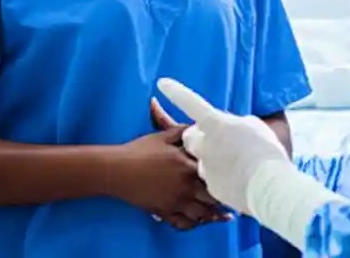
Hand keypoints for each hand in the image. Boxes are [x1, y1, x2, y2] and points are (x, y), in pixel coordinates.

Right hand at [109, 123, 231, 230]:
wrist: (117, 170)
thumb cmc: (138, 151)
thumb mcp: (162, 136)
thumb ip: (182, 131)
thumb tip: (198, 125)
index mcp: (186, 166)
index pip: (213, 173)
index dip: (225, 174)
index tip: (233, 173)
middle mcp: (184, 186)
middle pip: (212, 197)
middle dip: (223, 197)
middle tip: (232, 195)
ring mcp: (175, 202)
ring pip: (202, 214)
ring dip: (213, 215)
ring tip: (223, 214)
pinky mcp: (164, 212)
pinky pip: (184, 223)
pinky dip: (194, 224)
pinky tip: (200, 220)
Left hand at [157, 78, 289, 216]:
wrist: (269, 186)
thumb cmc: (266, 152)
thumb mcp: (254, 127)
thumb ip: (235, 125)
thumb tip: (230, 129)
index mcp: (216, 123)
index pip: (191, 103)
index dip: (176, 92)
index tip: (162, 83)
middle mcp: (205, 143)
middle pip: (189, 137)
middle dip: (198, 138)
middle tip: (216, 142)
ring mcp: (205, 166)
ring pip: (200, 160)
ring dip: (212, 160)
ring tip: (236, 165)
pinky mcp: (210, 186)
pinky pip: (212, 179)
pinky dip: (222, 179)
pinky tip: (239, 181)